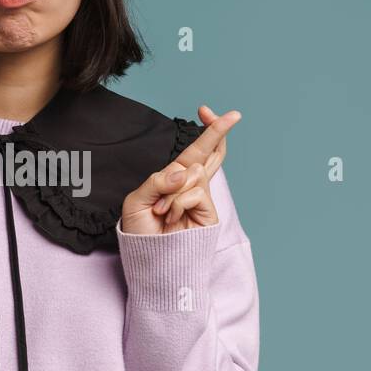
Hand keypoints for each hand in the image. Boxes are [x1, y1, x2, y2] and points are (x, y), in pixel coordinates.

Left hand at [120, 105, 240, 234]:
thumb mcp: (136, 201)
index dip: (204, 132)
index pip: (193, 151)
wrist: (147, 260)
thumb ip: (157, 182)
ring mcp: (200, 199)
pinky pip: (196, 192)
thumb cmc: (140, 232)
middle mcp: (189, 186)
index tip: (206, 110)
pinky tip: (170, 217)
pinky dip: (178, 202)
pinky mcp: (208, 213)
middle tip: (233, 115)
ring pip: (195, 173)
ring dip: (173, 191)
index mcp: (173, 179)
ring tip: (161, 211)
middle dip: (217, 132)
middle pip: (209, 153)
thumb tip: (184, 172)